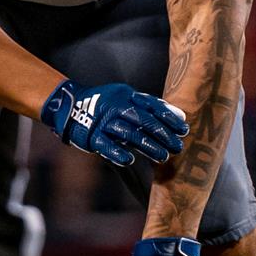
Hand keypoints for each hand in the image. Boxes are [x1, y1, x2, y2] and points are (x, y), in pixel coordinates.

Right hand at [41, 78, 185, 168]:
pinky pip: (105, 145)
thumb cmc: (107, 104)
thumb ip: (151, 106)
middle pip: (142, 120)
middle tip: (177, 146)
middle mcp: (115, 106)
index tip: (183, 130)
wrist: (71, 105)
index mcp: (126, 96)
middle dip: (162, 134)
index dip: (169, 118)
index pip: (151, 106)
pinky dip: (117, 152)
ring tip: (162, 157)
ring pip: (128, 133)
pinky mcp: (92, 136)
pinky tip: (130, 159)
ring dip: (147, 146)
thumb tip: (180, 116)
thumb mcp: (127, 98)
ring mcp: (103, 121)